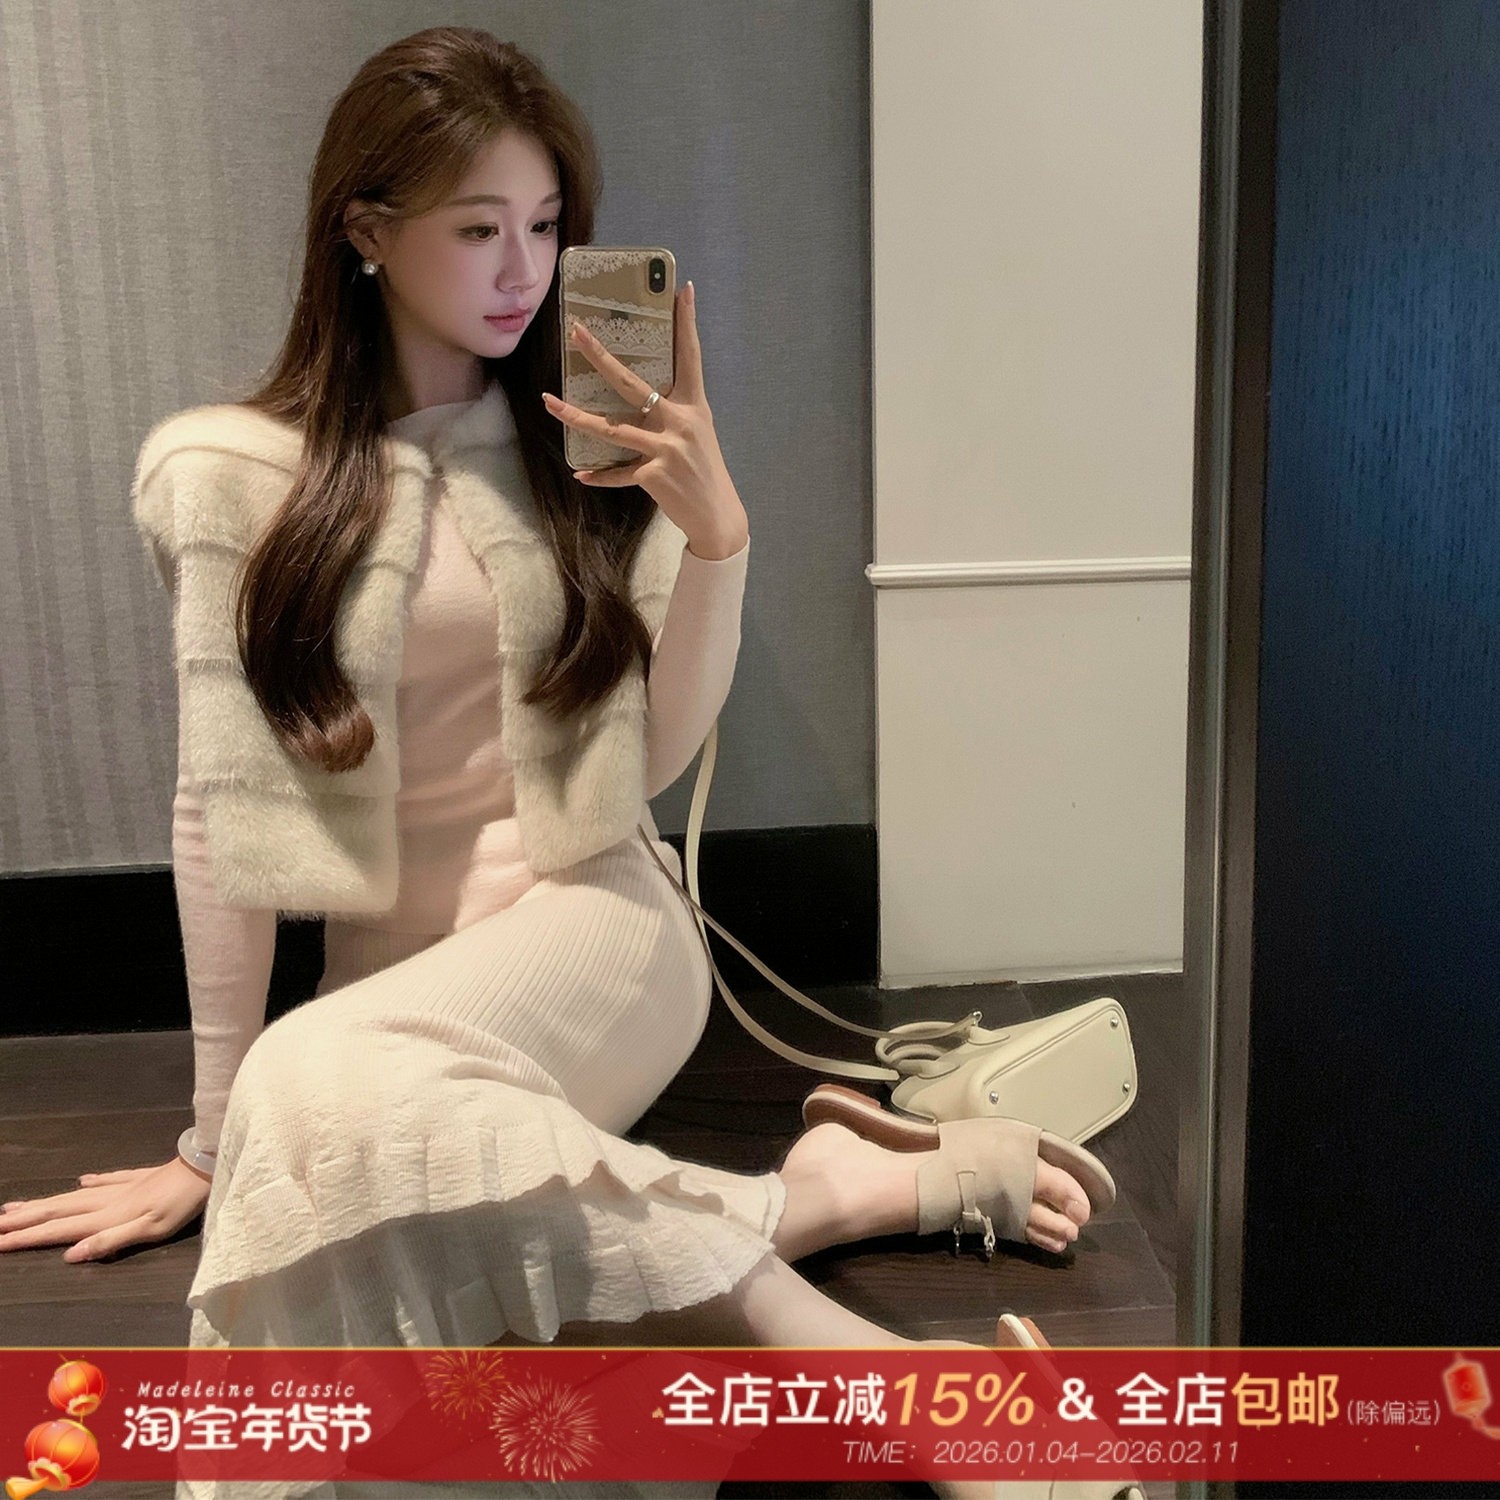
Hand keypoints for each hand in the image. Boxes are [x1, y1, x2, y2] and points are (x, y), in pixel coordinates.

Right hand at [0, 1156, 211, 1262]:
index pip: (58, 1229)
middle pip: (58, 1210)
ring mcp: (123, 1186)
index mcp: (107, 1216)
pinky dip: (92, 1181)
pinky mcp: (140, 1178)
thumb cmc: (180, 1204)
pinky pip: (108, 1180)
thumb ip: (109, 1241)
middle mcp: (108, 1200)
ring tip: (21, 1204)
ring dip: (46, 1202)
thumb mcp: (149, 1230)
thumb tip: (69, 1255)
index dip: (28, 1237)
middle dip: (26, 1219)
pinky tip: (83, 1179)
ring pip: (75, 1195)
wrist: (205, 1167)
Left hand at [541, 281, 748, 558]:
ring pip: (611, 428)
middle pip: (631, 383)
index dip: (686, 322)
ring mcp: (666, 450)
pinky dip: (600, 476)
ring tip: (550, 402)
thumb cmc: (704, 472)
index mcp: (694, 407)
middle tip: (576, 332)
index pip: (690, 356)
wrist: (718, 517)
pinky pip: (618, 472)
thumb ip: (672, 414)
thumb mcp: (696, 434)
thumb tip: (638, 398)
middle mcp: (680, 422)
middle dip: (600, 356)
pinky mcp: (653, 476)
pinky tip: (581, 474)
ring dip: (576, 416)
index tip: (682, 289)